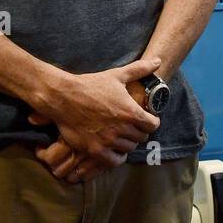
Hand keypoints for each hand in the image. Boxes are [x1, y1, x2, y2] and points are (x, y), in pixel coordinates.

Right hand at [33, 80, 150, 182]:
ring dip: (127, 143)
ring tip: (121, 135)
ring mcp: (108, 141)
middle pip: (141, 138)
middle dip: (139, 131)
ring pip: (128, 148)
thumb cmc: (91, 85)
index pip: (152, 125)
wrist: (64, 97)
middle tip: (131, 126)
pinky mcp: (95, 150)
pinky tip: (115, 150)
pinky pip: (114, 161)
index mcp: (130, 111)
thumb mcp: (116, 75)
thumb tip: (158, 61)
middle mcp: (122, 128)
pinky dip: (117, 157)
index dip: (151, 122)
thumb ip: (140, 69)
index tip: (145, 119)